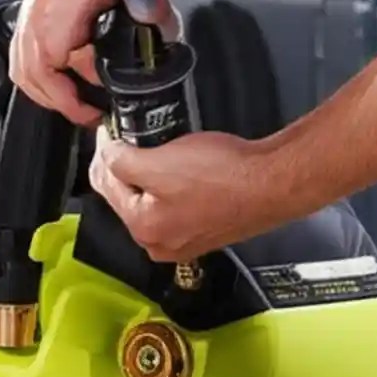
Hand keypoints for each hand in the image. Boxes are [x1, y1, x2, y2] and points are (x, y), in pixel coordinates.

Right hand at [10, 0, 178, 125]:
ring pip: (22, 64)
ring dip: (49, 89)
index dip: (63, 94)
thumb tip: (153, 28)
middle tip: (87, 112)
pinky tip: (72, 75)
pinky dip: (46, 72)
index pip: (45, 60)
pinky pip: (28, 51)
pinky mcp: (40, 11)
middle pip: (26, 70)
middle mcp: (41, 2)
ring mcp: (36, 6)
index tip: (87, 110)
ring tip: (79, 99)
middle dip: (56, 99)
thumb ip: (150, 2)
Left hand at [88, 129, 297, 262]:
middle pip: (125, 198)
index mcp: (143, 228)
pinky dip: (168, 186)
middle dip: (120, 168)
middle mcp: (160, 243)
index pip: (105, 187)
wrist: (273, 184)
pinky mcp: (204, 231)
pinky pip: (173, 206)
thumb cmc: (224, 177)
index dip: (103, 154)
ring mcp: (183, 241)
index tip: (105, 134)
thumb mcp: (159, 162)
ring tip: (145, 150)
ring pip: (149, 202)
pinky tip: (175, 168)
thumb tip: (106, 155)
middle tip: (121, 139)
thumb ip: (122, 161)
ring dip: (143, 176)